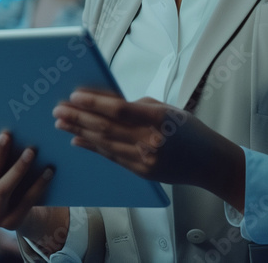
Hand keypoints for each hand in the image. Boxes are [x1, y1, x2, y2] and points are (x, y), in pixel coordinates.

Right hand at [0, 131, 69, 253]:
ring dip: (17, 168)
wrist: (22, 214)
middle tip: (8, 135)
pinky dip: (38, 184)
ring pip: (2, 190)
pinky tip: (49, 170)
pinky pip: (26, 201)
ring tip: (30, 151)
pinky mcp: (12, 224)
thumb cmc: (7, 182)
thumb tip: (7, 129)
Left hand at [52, 88, 245, 208]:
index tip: (74, 95)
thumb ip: (138, 107)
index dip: (93, 102)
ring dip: (80, 131)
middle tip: (58, 109)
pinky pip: (111, 157)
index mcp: (159, 119)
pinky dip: (92, 147)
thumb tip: (106, 104)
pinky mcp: (141, 172)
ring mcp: (145, 159)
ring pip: (105, 143)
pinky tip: (77, 139)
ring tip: (61, 122)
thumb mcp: (167, 109)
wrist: (209, 163)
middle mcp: (150, 141)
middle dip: (78, 117)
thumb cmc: (189, 130)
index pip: (118, 109)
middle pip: (106, 127)